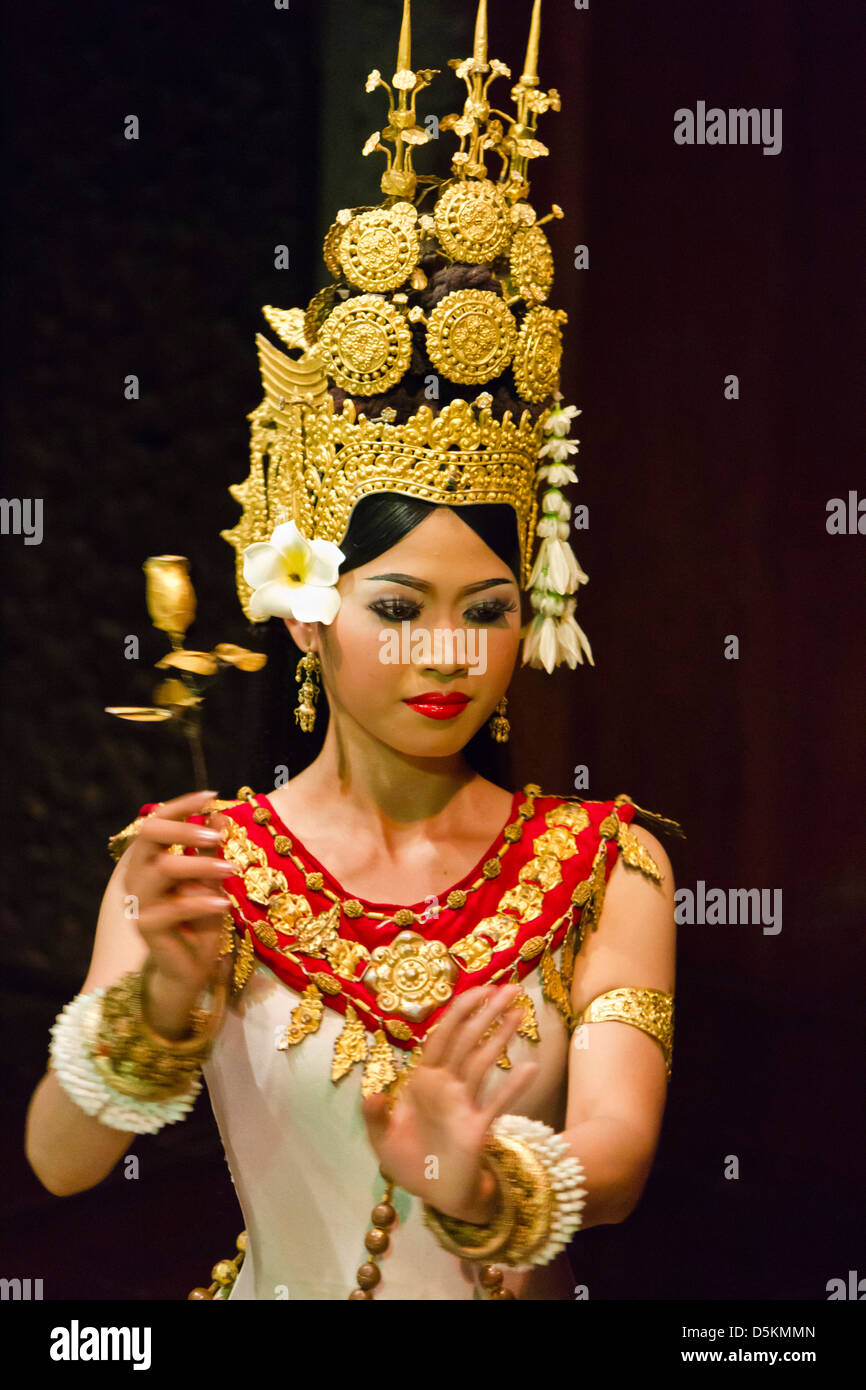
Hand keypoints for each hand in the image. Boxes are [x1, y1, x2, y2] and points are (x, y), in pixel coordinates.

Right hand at [124, 790, 236, 1001]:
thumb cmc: (201, 920)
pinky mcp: (146, 926)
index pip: (158, 821)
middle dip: (184, 828)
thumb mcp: (212, 879)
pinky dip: (202, 902)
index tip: (211, 795)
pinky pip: (173, 907)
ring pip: (163, 868)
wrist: (191, 966)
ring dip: (200, 865)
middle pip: (149, 835)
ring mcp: (139, 901)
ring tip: (231, 870)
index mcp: (150, 859)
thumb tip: (219, 813)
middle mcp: (139, 875)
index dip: (181, 805)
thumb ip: (211, 850)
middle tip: (218, 834)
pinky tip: (224, 903)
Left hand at [361, 983, 538, 1220]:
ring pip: (483, 1061)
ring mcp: (464, 1103)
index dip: (459, 1012)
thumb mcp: (382, 1139)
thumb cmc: (408, 1162)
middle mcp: (447, 1085)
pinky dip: (512, 1086)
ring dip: (499, 1035)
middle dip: (486, 1012)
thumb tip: (373, 1093)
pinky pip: (496, 1103)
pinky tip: (530, 1068)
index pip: (443, 1036)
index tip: (479, 989)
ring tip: (519, 1011)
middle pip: (467, 1040)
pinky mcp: (477, 1127)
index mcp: (424, 1080)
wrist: (433, 1194)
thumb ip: (374, 1116)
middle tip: (511, 988)